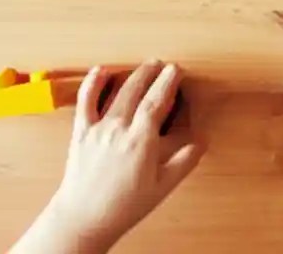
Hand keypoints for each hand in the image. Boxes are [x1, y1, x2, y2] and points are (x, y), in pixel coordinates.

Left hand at [10, 62, 204, 253]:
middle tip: (164, 65)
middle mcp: (118, 129)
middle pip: (138, 91)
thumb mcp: (161, 187)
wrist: (84, 217)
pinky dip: (93, 82)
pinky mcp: (81, 131)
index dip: (168, 82)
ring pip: (117, 92)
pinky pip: (86, 100)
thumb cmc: (123, 207)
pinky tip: (101, 71)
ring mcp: (98, 128)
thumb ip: (183, 162)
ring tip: (145, 66)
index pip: (157, 102)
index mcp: (140, 142)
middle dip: (153, 73)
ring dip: (133, 75)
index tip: (177, 72)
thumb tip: (201, 143)